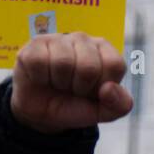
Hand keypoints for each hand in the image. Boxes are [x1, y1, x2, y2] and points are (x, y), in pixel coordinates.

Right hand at [11, 31, 130, 133]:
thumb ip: (119, 105)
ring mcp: (58, 39)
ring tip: (58, 83)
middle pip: (89, 66)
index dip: (103, 87)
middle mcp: (83, 40)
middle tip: (73, 89)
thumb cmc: (75, 105)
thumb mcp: (102, 112)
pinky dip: (40, 78)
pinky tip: (42, 77)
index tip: (93, 91)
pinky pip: (39, 62)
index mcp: (105, 51)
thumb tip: (109, 88)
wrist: (42, 113)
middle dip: (80, 88)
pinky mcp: (35, 44)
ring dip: (59, 83)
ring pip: (63, 63)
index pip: (114, 65)